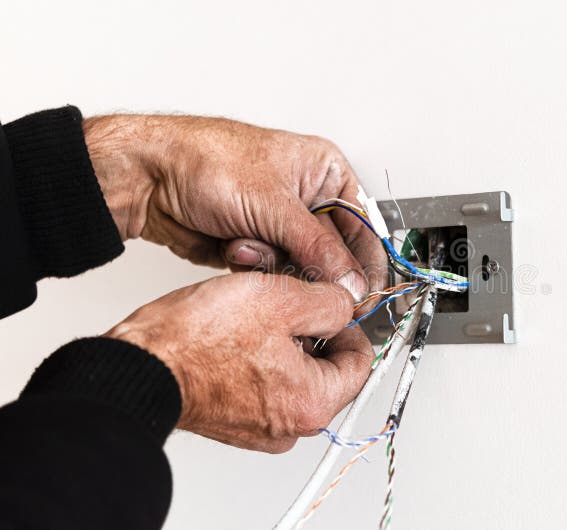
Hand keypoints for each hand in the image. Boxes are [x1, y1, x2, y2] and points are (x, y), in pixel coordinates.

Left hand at [84, 114, 386, 299]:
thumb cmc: (205, 161)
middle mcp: (307, 199)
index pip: (363, 227)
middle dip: (310, 265)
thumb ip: (319, 249)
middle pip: (334, 254)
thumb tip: (351, 282)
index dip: (364, 264)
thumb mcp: (274, 205)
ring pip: (302, 269)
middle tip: (298, 272)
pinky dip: (254, 267)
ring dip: (275, 265)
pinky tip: (234, 246)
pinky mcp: (257, 247)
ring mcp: (281, 225)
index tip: (362, 296)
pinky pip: (274, 275)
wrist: (147, 180)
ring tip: (248, 244)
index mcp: (324, 173)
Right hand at [104, 273, 372, 452]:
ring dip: (282, 341)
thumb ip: (329, 303)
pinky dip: (257, 358)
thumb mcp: (280, 299)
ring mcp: (261, 428)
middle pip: (327, 369)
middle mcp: (291, 426)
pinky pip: (264, 384)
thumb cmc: (197, 341)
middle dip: (311, 331)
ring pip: (293, 373)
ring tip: (254, 316)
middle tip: (285, 304)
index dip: (348, 323)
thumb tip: (346, 305)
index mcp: (313, 403)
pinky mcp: (236, 421)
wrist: (137, 367)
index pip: (361, 360)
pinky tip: (235, 335)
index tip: (330, 304)